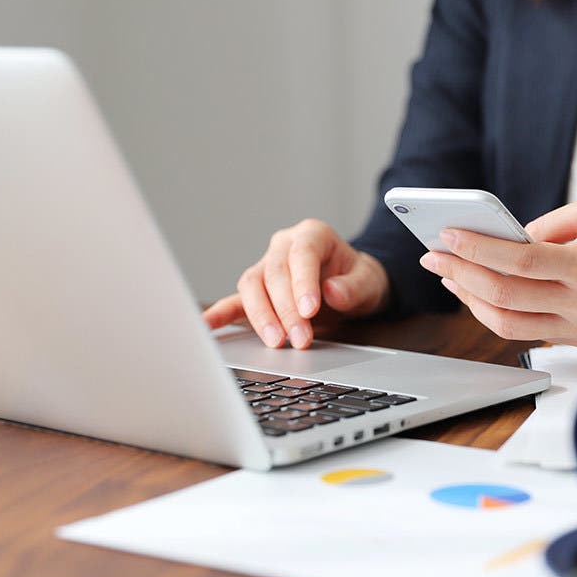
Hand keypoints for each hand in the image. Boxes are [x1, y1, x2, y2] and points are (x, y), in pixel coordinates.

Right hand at [203, 219, 389, 348]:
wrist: (350, 285)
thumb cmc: (357, 278)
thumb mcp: (369, 281)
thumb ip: (354, 287)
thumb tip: (333, 292)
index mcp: (312, 234)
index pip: (302, 253)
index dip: (303, 281)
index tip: (309, 310)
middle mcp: (284, 245)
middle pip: (274, 273)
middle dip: (285, 309)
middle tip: (300, 339)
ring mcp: (266, 266)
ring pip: (252, 285)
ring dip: (262, 316)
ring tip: (277, 342)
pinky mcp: (257, 290)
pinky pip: (236, 299)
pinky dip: (221, 313)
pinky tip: (207, 325)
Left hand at [417, 199, 576, 346]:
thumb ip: (545, 226)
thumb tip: (498, 240)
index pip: (521, 263)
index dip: (478, 249)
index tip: (446, 234)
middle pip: (506, 297)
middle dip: (461, 273)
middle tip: (433, 254)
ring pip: (507, 325)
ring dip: (470, 299)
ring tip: (448, 273)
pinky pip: (524, 331)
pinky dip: (494, 312)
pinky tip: (475, 290)